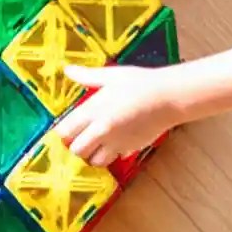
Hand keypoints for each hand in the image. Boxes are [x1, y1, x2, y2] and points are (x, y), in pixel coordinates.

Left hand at [54, 65, 182, 166]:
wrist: (168, 97)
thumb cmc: (140, 83)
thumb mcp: (111, 76)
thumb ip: (87, 76)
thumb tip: (68, 69)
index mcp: (93, 110)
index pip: (64, 131)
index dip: (63, 131)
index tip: (67, 126)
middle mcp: (101, 130)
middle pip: (76, 150)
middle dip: (76, 145)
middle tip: (81, 136)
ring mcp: (116, 143)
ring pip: (94, 161)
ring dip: (92, 154)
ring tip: (97, 143)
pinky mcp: (129, 149)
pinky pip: (114, 159)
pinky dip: (111, 155)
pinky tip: (116, 142)